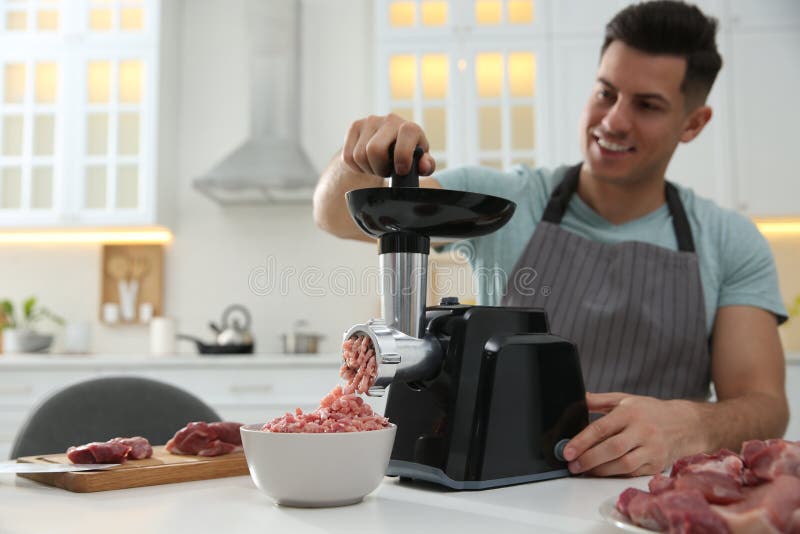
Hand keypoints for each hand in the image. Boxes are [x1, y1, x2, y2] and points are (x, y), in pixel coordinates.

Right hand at [342, 114, 435, 176]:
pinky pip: (348, 156)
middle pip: (374, 150)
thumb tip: (424, 165)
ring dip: (368, 169)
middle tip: (386, 171)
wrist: (384, 149)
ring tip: (377, 167)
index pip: (406, 134)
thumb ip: (426, 165)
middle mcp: (391, 120)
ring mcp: (371, 121)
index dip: (403, 156)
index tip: (401, 170)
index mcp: (410, 128)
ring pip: (359, 155)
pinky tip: (366, 163)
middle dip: (379, 168)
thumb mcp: (418, 163)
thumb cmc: (406, 157)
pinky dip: (356, 167)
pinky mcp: (355, 126)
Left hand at [562, 392, 701, 476]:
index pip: (601, 428)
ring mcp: (652, 449)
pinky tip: (602, 472)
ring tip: (584, 470)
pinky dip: (615, 474)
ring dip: (600, 470)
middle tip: (572, 465)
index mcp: (630, 412)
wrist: (687, 424)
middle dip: (588, 459)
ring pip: (623, 464)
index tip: (567, 451)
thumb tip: (576, 399)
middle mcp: (643, 431)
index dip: (582, 441)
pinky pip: (632, 473)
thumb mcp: (624, 399)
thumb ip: (598, 401)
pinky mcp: (657, 465)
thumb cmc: (650, 411)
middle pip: (612, 449)